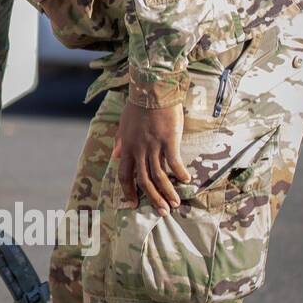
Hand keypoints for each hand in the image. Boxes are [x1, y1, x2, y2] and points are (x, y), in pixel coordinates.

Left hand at [113, 101, 190, 215]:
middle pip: (143, 181)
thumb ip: (120, 141)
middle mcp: (138, 150)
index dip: (128, 191)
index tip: (132, 205)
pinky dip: (180, 173)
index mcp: (127, 147)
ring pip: (159, 176)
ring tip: (176, 203)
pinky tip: (187, 180)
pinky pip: (174, 162)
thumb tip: (115, 155)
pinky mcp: (169, 140)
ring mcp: (153, 146)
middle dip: (153, 199)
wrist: (152, 91)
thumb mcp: (123, 124)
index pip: (124, 175)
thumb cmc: (138, 106)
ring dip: (168, 192)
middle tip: (163, 212)